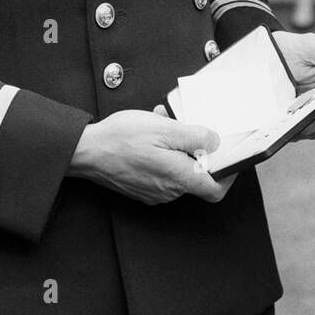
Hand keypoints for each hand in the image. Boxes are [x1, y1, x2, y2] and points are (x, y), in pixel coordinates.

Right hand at [68, 109, 231, 204]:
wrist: (85, 152)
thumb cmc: (120, 140)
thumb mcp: (164, 128)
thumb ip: (194, 137)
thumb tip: (215, 142)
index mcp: (178, 177)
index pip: (215, 189)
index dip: (228, 174)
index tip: (229, 156)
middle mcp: (168, 190)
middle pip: (197, 174)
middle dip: (195, 148)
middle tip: (185, 126)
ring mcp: (154, 192)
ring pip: (178, 169)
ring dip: (176, 146)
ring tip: (162, 123)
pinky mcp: (142, 188)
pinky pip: (162, 171)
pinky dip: (162, 153)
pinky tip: (150, 134)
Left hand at [271, 31, 314, 138]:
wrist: (265, 54)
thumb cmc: (294, 48)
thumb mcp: (312, 46)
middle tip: (308, 122)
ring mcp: (311, 110)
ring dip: (308, 129)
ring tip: (294, 127)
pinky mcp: (295, 119)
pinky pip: (299, 132)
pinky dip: (293, 133)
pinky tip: (284, 130)